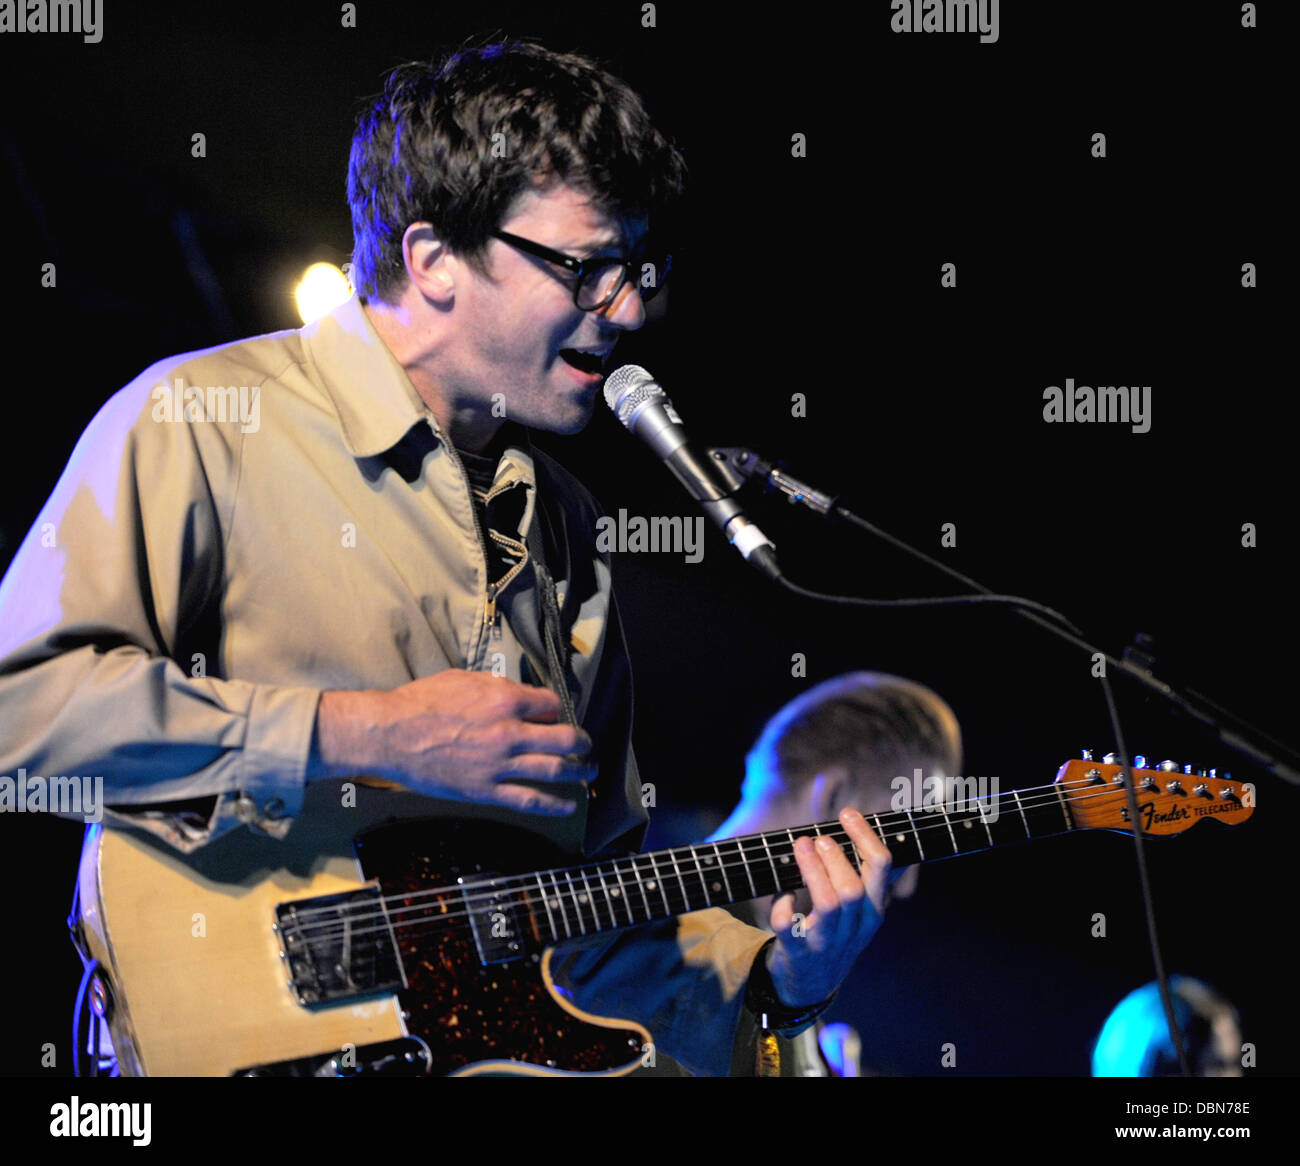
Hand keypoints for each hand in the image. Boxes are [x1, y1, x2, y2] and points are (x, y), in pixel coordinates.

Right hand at [315, 669, 593, 813]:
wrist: (391, 734)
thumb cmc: (421, 702)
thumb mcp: (463, 679)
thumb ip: (496, 686)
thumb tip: (516, 691)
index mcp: (504, 700)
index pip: (550, 705)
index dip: (555, 710)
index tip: (553, 715)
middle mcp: (509, 732)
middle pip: (564, 738)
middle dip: (581, 742)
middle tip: (586, 745)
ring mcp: (499, 764)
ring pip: (555, 770)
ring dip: (579, 771)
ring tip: (588, 771)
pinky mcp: (486, 790)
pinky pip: (529, 800)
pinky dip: (554, 804)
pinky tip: (569, 804)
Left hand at [765, 807, 891, 1006]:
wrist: (811, 985)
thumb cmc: (836, 932)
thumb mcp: (861, 911)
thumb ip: (867, 875)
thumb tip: (871, 826)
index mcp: (873, 911)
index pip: (882, 867)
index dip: (865, 836)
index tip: (847, 814)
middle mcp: (854, 928)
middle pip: (852, 888)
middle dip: (834, 857)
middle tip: (818, 838)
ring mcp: (826, 942)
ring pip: (827, 904)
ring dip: (811, 871)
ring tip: (800, 846)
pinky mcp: (798, 952)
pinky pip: (787, 925)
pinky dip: (782, 902)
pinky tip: (783, 893)